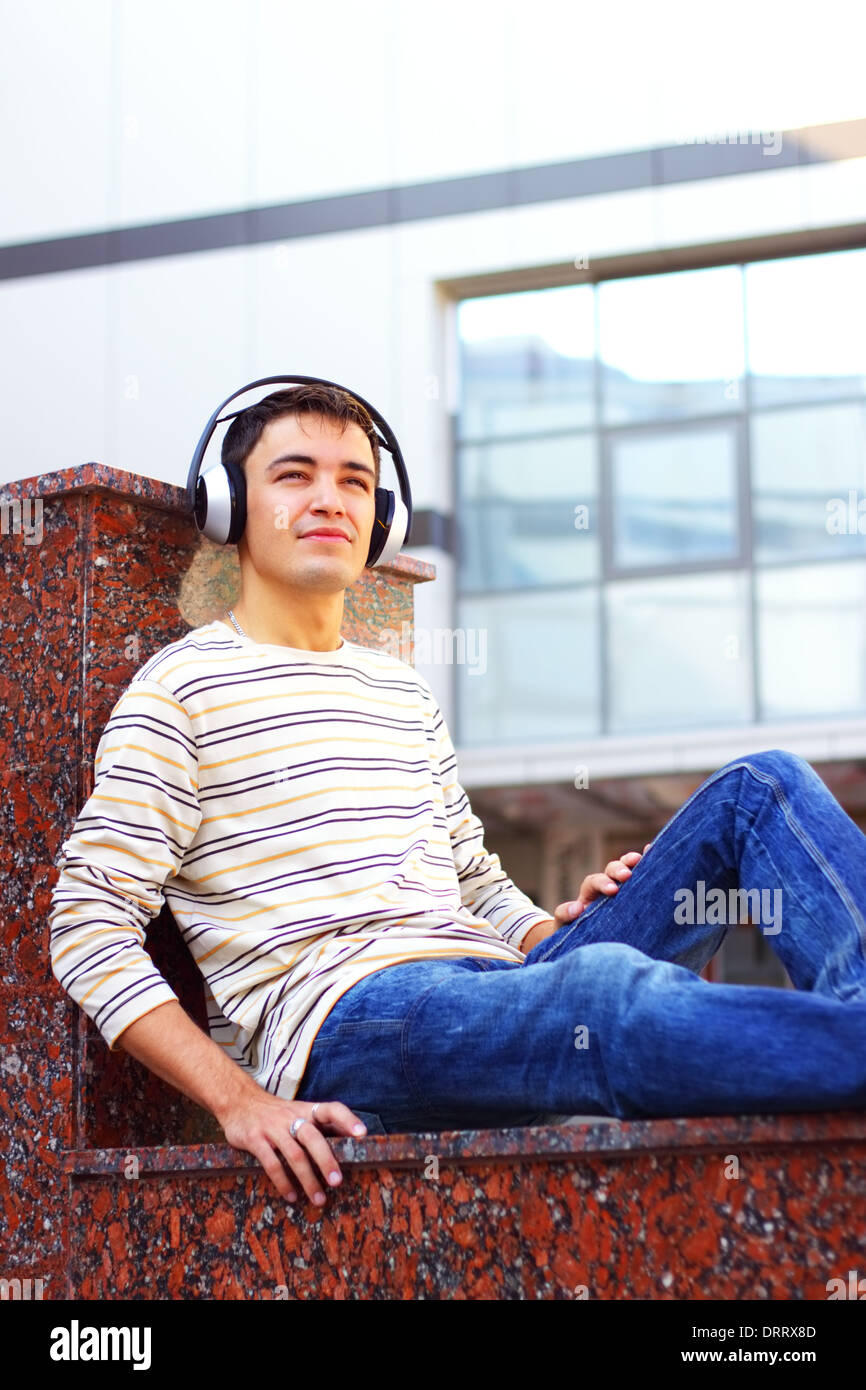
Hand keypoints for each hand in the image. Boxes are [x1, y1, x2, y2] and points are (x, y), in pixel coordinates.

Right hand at [217, 1089, 369, 1208]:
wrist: (238, 1101)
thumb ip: (321, 1125)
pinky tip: (292, 1196)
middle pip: (313, 1137)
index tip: (362, 1134)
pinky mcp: (254, 1139)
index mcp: (306, 1110)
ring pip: (294, 1154)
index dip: (347, 1120)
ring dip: (307, 1179)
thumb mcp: (299, 1112)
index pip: (331, 1108)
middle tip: (337, 1182)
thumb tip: (353, 1140)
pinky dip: (283, 1182)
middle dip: (326, 1160)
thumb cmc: (276, 1114)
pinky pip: (271, 1164)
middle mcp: (291, 1116)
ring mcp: (272, 1128)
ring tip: (319, 1199)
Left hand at [552, 843, 651, 926]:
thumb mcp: (564, 923)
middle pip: (610, 869)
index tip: (613, 890)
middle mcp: (606, 885)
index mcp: (590, 892)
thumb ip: (564, 914)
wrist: (588, 936)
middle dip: (618, 870)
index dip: (603, 883)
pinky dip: (645, 861)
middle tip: (626, 876)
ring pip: (627, 868)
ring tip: (641, 859)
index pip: (594, 881)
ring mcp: (622, 887)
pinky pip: (639, 874)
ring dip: (633, 863)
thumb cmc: (576, 929)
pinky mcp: (634, 893)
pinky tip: (651, 849)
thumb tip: (577, 908)